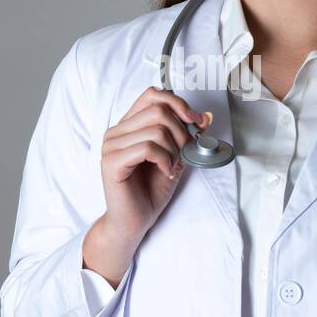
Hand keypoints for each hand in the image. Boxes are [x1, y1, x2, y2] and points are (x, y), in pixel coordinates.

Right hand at [83, 87, 206, 283]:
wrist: (135, 221)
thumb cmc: (151, 190)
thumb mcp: (175, 157)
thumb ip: (186, 136)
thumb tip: (206, 116)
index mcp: (128, 126)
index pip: (152, 95)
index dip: (178, 103)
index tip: (196, 122)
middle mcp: (116, 132)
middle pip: (158, 110)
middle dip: (181, 131)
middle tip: (183, 154)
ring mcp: (111, 146)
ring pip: (156, 130)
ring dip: (173, 150)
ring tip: (172, 167)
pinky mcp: (112, 162)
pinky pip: (148, 148)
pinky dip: (165, 160)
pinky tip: (166, 172)